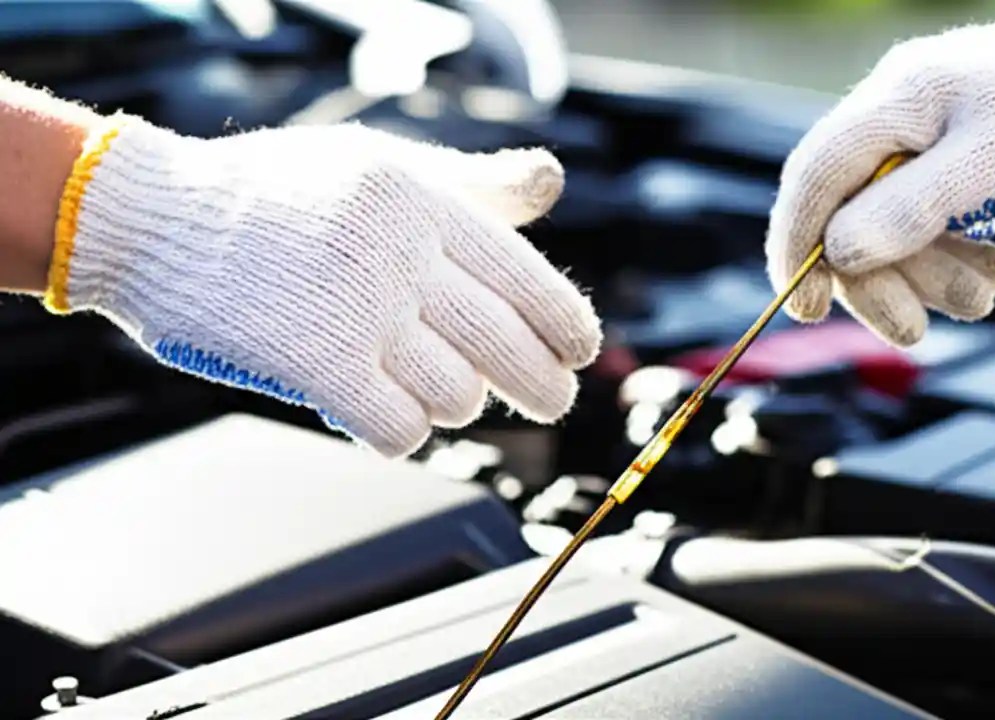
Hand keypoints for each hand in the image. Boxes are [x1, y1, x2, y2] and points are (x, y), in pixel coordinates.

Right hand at [46, 118, 601, 457]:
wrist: (153, 218)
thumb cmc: (274, 191)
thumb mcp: (378, 162)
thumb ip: (470, 182)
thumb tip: (550, 182)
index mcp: (423, 200)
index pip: (529, 279)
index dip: (569, 328)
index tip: (580, 354)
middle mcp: (399, 252)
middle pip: (507, 346)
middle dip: (543, 387)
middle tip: (552, 403)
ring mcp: (358, 311)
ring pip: (457, 394)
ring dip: (452, 402)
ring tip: (427, 386)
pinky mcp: (315, 365)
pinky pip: (400, 430)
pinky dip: (402, 432)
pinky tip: (386, 415)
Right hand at [767, 0, 994, 346]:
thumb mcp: (993, 169)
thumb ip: (908, 209)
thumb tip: (838, 253)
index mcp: (896, 102)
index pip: (814, 175)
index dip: (797, 245)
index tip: (806, 310)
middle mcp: (903, 116)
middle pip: (853, 212)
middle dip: (883, 279)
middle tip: (916, 333)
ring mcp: (934, 138)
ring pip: (898, 223)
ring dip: (932, 274)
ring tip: (988, 298)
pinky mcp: (967, 159)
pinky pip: (940, 218)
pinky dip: (963, 254)